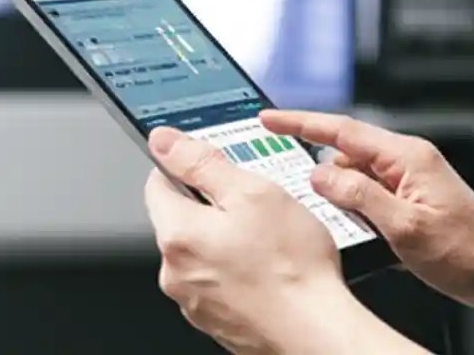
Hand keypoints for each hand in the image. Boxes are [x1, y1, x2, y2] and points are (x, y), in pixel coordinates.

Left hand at [143, 127, 363, 353]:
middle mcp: (175, 272)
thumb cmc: (292, 267)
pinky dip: (237, 271)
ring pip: (201, 252)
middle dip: (213, 206)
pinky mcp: (214, 321)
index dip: (186, 167)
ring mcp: (193, 301)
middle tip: (257, 204)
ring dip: (226, 240)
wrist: (315, 332)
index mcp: (177, 234)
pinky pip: (217, 281)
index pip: (157, 183)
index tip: (213, 166)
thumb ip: (202, 163)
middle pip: (181, 219)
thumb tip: (164, 141)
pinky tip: (269, 268)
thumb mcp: (253, 192)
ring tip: (270, 240)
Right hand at [261, 110, 473, 308]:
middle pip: (347, 152)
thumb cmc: (464, 252)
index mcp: (407, 157)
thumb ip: (359, 195)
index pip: (343, 130)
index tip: (269, 118)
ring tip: (330, 219)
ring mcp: (411, 179)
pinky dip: (355, 206)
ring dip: (338, 193)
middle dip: (316, 166)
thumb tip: (321, 173)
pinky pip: (371, 192)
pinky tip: (354, 229)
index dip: (301, 123)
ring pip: (357, 175)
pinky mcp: (412, 198)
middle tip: (289, 184)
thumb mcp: (404, 227)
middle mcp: (408, 161)